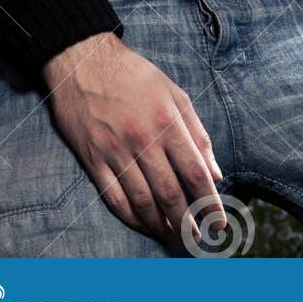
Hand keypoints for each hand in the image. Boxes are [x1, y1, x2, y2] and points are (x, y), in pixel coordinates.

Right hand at [41, 31, 225, 247]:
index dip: (210, 203)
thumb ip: (197, 133)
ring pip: (143, 201)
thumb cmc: (134, 76)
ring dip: (161, 225)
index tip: (218, 224)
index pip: (195, 172)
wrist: (85, 61)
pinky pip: (114, 198)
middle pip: (170, 193)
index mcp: (167, 120)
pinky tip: (145, 224)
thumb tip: (216, 174)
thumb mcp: (174, 93)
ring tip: (175, 236)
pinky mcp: (93, 159)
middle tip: (198, 240)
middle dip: (188, 221)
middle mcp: (143, 139)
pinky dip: (132, 217)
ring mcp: (115, 151)